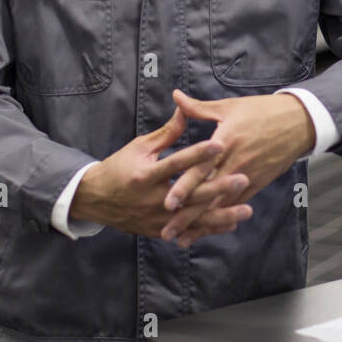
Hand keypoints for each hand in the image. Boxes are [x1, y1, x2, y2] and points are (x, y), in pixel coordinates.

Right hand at [70, 106, 252, 240]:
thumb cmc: (119, 167)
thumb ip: (166, 133)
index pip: (176, 163)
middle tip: (243, 178)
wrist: (95, 199)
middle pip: (190, 195)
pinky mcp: (159, 230)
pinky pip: (188, 231)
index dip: (198, 154)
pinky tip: (230, 224)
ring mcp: (156, 218)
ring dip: (222, 215)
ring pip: (194, 219)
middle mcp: (152, 200)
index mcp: (145, 175)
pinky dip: (209, 228)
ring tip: (247, 210)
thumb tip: (184, 110)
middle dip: (218, 188)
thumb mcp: (139, 147)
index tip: (220, 144)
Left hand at [159, 89, 315, 245]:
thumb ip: (198, 107)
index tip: (167, 203)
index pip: (202, 168)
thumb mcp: (229, 107)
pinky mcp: (257, 183)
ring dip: (200, 223)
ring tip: (181, 239)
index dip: (184, 186)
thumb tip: (175, 96)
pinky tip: (206, 230)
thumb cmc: (262, 111)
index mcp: (226, 141)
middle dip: (186, 215)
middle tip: (166, 232)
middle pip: (208, 194)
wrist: (298, 122)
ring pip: (220, 204)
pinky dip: (220, 218)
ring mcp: (248, 176)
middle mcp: (236, 163)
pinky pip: (236, 204)